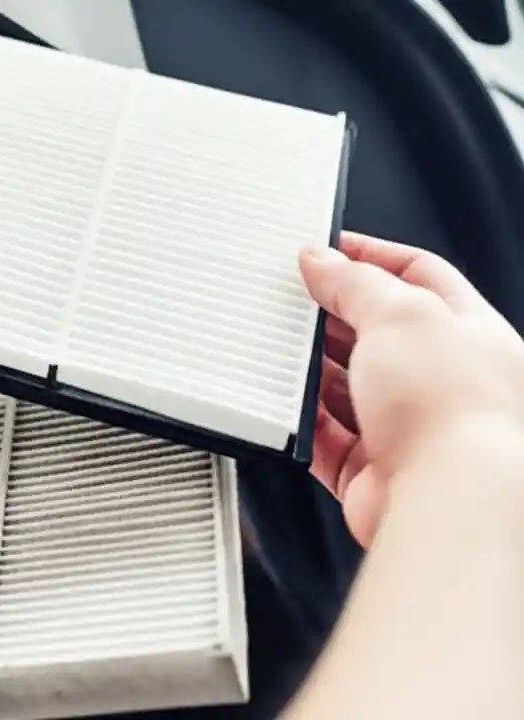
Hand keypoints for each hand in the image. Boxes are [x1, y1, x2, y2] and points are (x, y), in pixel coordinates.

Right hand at [299, 232, 523, 546]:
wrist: (451, 500)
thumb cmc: (455, 410)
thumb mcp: (402, 314)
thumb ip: (355, 282)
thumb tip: (322, 261)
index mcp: (474, 334)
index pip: (420, 277)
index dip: (369, 258)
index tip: (323, 251)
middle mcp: (447, 382)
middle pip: (376, 333)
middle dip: (332, 317)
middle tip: (291, 302)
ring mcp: (411, 428)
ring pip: (347, 387)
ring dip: (312, 372)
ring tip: (284, 355)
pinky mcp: (375, 471)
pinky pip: (326, 438)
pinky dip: (302, 422)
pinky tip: (287, 408)